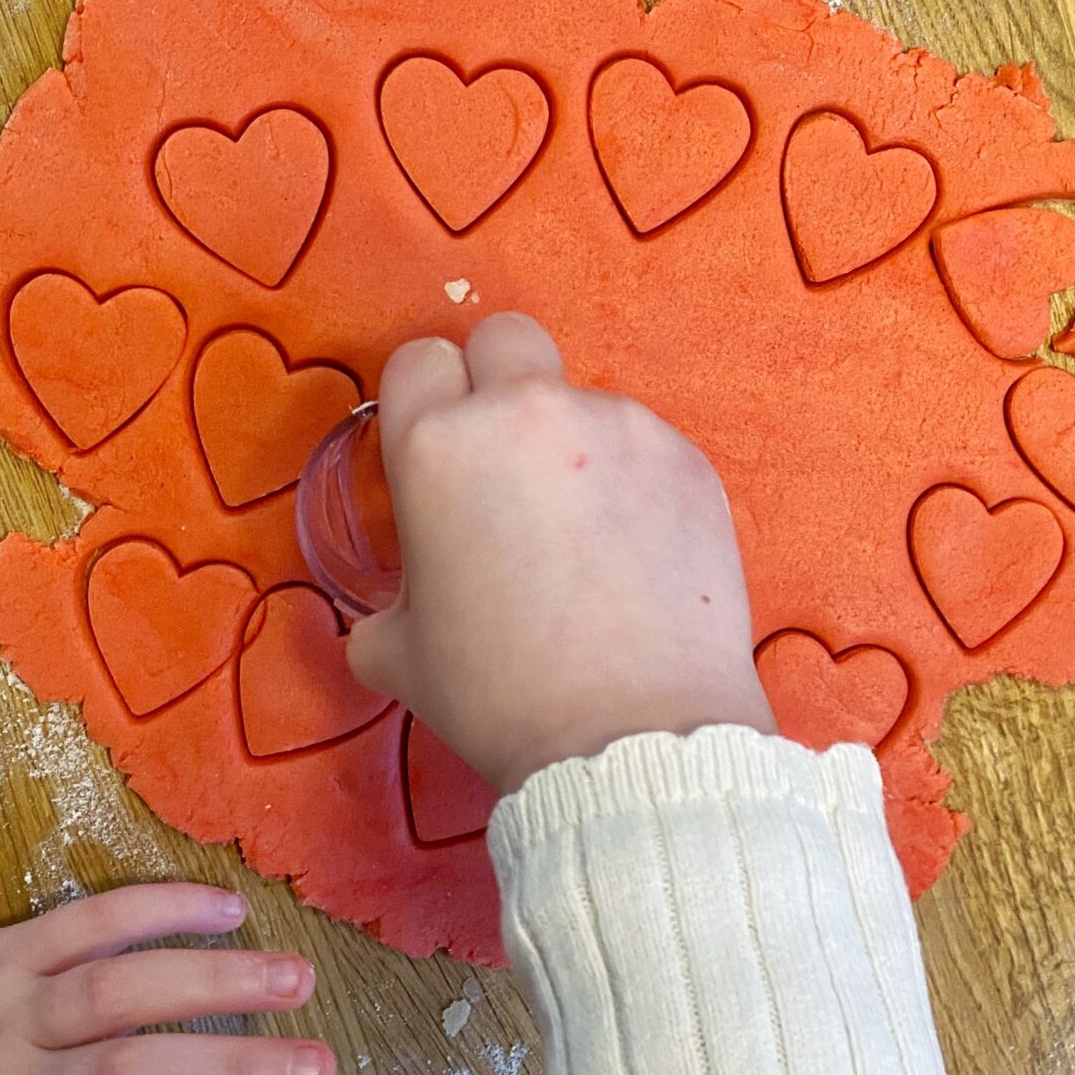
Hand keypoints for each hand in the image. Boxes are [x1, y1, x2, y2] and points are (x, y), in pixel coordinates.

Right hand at [348, 313, 775, 792]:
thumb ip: (386, 606)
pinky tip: (637, 559)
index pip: (420, 361)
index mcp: (439, 446)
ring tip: (585, 544)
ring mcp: (619, 428)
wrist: (631, 736)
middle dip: (499, 383)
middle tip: (508, 463)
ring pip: (583, 402)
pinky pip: (646, 448)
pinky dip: (636, 486)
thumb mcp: (400, 656)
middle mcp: (528, 414)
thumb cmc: (503, 697)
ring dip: (575, 449)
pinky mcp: (688, 459)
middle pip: (507, 338)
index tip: (439, 450)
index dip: (425, 404)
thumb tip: (394, 613)